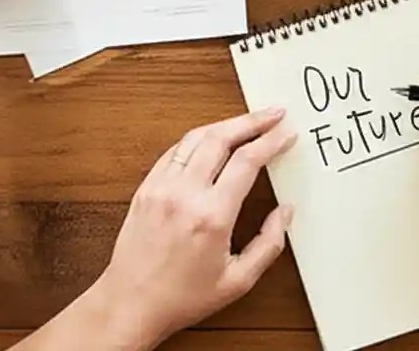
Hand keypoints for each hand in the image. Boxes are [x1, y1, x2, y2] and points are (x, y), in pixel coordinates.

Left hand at [93, 110, 296, 349]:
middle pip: (221, 138)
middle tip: (273, 113)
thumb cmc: (183, 297)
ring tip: (247, 121)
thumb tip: (285, 211)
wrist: (131, 303)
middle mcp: (184, 195)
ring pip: (195, 137)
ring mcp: (161, 188)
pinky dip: (197, 138)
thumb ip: (269, 244)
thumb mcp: (238, 280)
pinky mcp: (146, 188)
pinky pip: (174, 151)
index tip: (287, 132)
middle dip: (252, 121)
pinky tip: (212, 138)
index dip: (271, 141)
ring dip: (225, 124)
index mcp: (211, 216)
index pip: (247, 161)